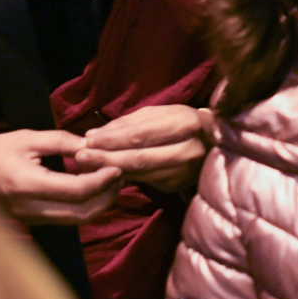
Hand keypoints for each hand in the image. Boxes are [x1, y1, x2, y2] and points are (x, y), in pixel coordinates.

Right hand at [0, 129, 121, 225]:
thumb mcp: (25, 138)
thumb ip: (59, 141)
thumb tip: (90, 144)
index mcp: (28, 184)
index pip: (76, 191)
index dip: (102, 181)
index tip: (117, 167)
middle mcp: (31, 208)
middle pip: (82, 213)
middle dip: (107, 196)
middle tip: (121, 175)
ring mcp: (31, 218)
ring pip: (76, 221)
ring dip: (99, 204)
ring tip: (111, 182)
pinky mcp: (33, 221)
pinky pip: (66, 219)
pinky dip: (85, 207)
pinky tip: (92, 188)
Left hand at [73, 105, 213, 192]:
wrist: (217, 141)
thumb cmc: (183, 121)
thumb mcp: (161, 112)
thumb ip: (129, 123)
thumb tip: (95, 135)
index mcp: (185, 124)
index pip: (141, 135)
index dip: (112, 140)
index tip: (87, 140)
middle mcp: (188, 149)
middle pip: (139, 158)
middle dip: (106, 159)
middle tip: (80, 158)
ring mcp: (184, 171)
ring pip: (141, 173)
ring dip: (110, 170)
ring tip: (86, 166)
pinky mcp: (177, 185)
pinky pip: (145, 181)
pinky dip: (123, 177)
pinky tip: (106, 173)